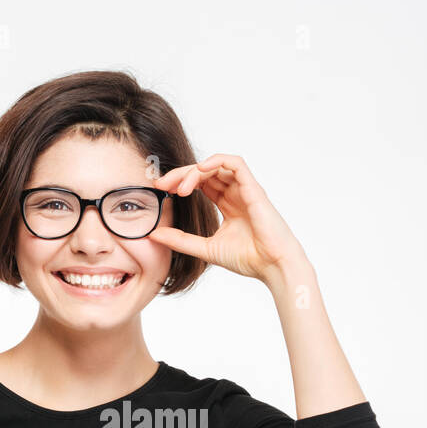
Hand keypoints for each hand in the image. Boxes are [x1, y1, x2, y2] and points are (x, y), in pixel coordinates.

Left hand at [147, 153, 307, 285]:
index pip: (200, 183)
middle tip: (162, 184)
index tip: (161, 190)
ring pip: (217, 165)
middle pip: (205, 172)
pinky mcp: (254, 188)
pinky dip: (216, 161)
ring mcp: (245, 189)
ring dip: (194, 171)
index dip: (179, 182)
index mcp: (227, 204)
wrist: (273, 266)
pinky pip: (236, 163)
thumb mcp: (205, 248)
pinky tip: (200, 171)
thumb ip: (180, 240)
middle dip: (180, 174)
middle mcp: (236, 193)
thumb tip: (153, 234)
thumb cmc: (248, 259)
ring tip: (180, 187)